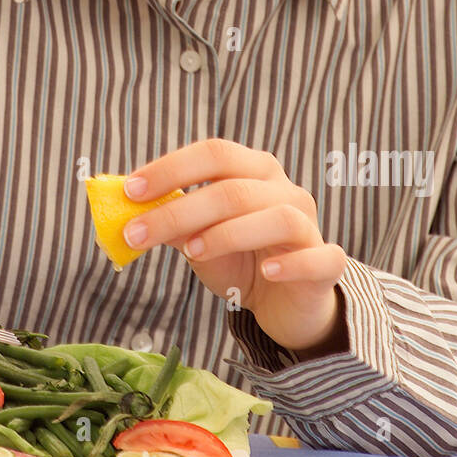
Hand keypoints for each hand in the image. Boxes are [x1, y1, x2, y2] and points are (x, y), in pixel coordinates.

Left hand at [122, 137, 348, 354]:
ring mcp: (309, 225)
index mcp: (253, 171)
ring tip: (192, 253)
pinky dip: (290, 263)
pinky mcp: (327, 263)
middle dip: (179, 211)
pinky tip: (265, 272)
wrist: (284, 303)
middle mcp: (284, 190)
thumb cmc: (239, 261)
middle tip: (136, 234)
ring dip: (227, 233)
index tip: (130, 191)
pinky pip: (316, 257)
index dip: (171, 168)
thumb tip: (129, 212)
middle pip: (234, 189)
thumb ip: (173, 224)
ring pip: (275, 217)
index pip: (214, 154)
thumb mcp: (199, 240)